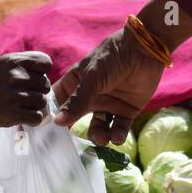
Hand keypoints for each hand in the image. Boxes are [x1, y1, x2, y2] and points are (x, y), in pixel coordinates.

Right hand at [0, 51, 53, 130]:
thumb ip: (16, 63)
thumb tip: (36, 67)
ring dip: (35, 106)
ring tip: (21, 107)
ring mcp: (14, 96)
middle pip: (45, 84)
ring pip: (42, 101)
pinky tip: (24, 118)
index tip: (33, 78)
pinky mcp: (13, 115)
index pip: (45, 62)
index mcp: (12, 61)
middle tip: (24, 97)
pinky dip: (33, 120)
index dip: (42, 71)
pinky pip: (37, 117)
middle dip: (38, 91)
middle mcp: (15, 76)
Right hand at [50, 28, 161, 144]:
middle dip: (75, 132)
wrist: (145, 49)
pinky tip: (117, 137)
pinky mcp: (126, 111)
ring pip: (98, 127)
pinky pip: (119, 128)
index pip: (58, 102)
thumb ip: (76, 102)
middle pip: (77, 119)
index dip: (52, 116)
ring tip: (102, 138)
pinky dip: (117, 135)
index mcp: (76, 84)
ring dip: (99, 136)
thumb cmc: (113, 57)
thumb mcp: (92, 79)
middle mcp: (89, 97)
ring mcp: (107, 105)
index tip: (46, 131)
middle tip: (73, 142)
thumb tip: (57, 122)